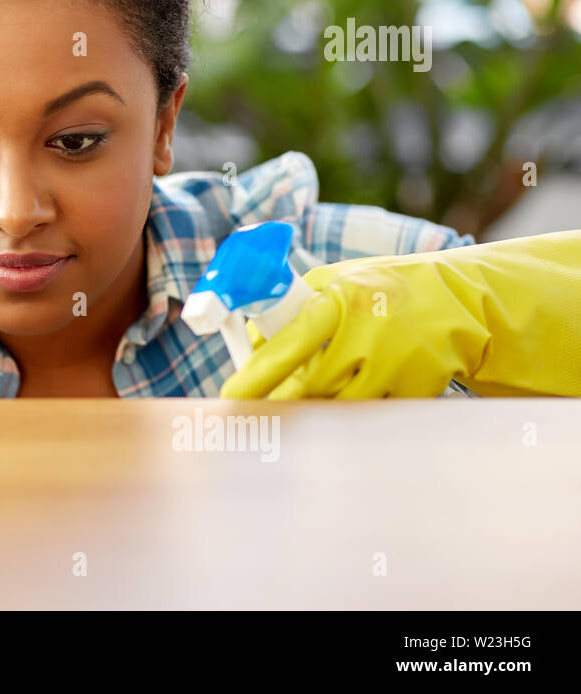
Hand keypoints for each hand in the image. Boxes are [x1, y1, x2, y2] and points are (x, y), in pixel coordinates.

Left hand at [219, 232, 580, 399]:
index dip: (255, 375)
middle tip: (262, 408)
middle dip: (283, 400)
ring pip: (338, 407)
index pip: (288, 345)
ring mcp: (396, 365)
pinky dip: (355, 409)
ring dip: (318, 406)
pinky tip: (362, 388)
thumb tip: (250, 343)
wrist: (464, 300)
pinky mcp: (419, 388)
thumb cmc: (384, 287)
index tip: (230, 395)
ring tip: (316, 391)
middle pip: (310, 387)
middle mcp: (368, 334)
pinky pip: (371, 413)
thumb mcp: (336, 280)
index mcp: (340, 300)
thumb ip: (292, 307)